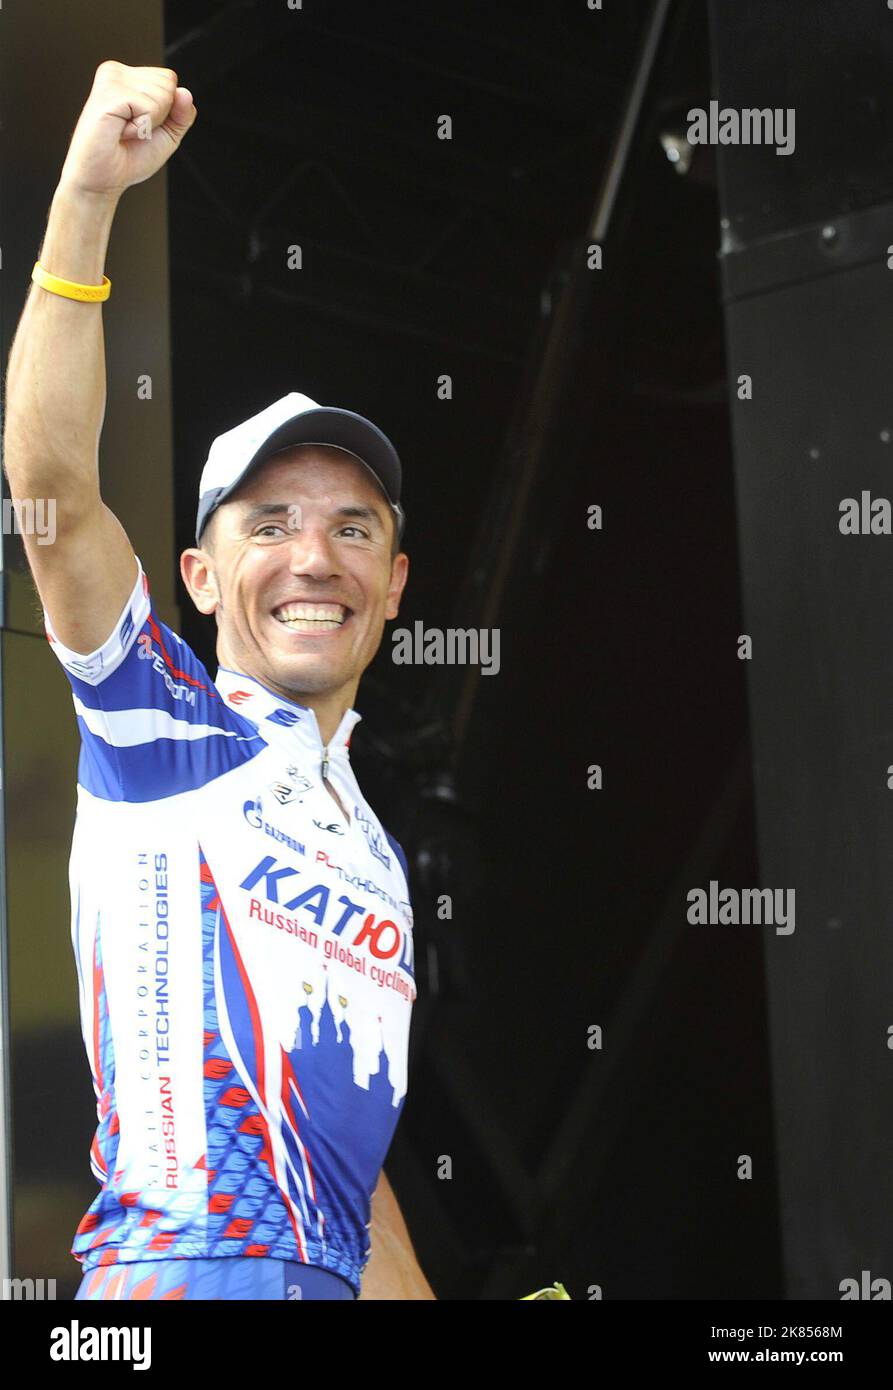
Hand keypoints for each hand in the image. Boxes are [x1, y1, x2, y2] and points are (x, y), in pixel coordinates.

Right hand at [58, 60, 196, 199]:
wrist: (103, 179)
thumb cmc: (129, 157)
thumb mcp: (167, 135)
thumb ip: (183, 114)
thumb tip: (185, 92)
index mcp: (127, 76)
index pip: (169, 79)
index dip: (166, 110)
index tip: (140, 125)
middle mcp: (117, 71)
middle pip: (169, 83)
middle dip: (160, 116)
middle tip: (131, 130)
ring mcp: (111, 79)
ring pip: (163, 95)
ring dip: (149, 124)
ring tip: (124, 131)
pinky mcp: (109, 92)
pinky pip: (150, 107)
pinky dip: (141, 128)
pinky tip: (120, 131)